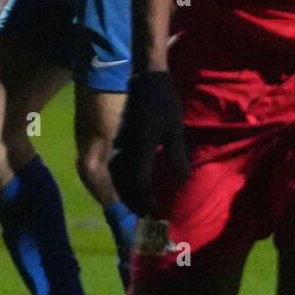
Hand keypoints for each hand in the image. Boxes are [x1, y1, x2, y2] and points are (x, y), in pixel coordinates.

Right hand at [109, 72, 189, 217]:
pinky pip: (112, 165)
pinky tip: (130, 183)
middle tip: (144, 217)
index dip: (146, 203)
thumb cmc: (163, 102)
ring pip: (113, 177)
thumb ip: (177, 157)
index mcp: (139, 149)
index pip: (140, 185)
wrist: (145, 77)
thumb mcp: (175, 129)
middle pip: (122, 185)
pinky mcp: (114, 138)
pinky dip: (119, 179)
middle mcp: (123, 150)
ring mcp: (116, 144)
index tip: (154, 217)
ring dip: (123, 193)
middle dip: (132, 203)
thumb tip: (182, 181)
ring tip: (137, 205)